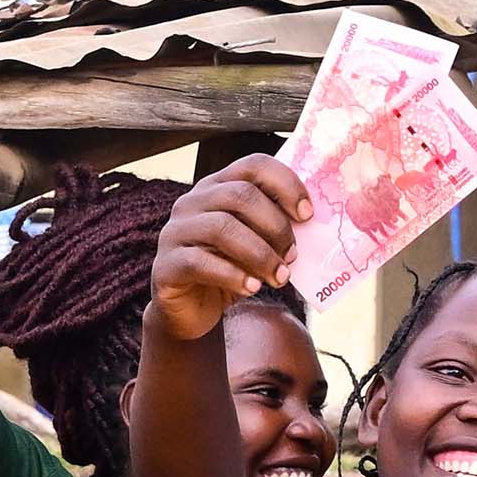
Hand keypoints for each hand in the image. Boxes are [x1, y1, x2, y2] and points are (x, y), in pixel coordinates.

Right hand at [148, 158, 310, 346]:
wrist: (190, 310)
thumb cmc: (229, 270)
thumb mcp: (256, 244)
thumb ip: (274, 229)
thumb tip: (310, 225)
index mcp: (217, 187)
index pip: (253, 165)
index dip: (285, 184)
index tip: (307, 214)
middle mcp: (192, 202)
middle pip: (240, 196)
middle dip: (275, 226)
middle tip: (293, 256)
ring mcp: (175, 232)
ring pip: (221, 228)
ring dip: (259, 254)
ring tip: (279, 277)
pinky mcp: (166, 265)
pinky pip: (201, 262)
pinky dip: (233, 275)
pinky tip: (252, 288)